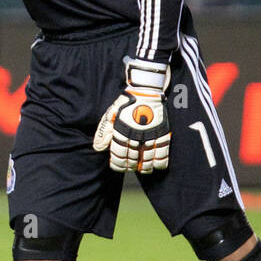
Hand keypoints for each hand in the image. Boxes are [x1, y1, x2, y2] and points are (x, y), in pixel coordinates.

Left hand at [93, 57, 170, 172]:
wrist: (145, 91)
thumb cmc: (126, 103)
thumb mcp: (110, 115)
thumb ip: (104, 132)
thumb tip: (97, 148)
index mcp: (122, 131)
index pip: (119, 154)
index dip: (118, 163)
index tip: (118, 166)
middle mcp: (136, 135)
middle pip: (133, 158)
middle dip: (130, 165)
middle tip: (130, 167)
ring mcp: (150, 134)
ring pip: (148, 158)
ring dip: (145, 167)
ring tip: (143, 169)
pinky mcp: (163, 132)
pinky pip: (163, 151)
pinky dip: (160, 161)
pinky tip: (157, 166)